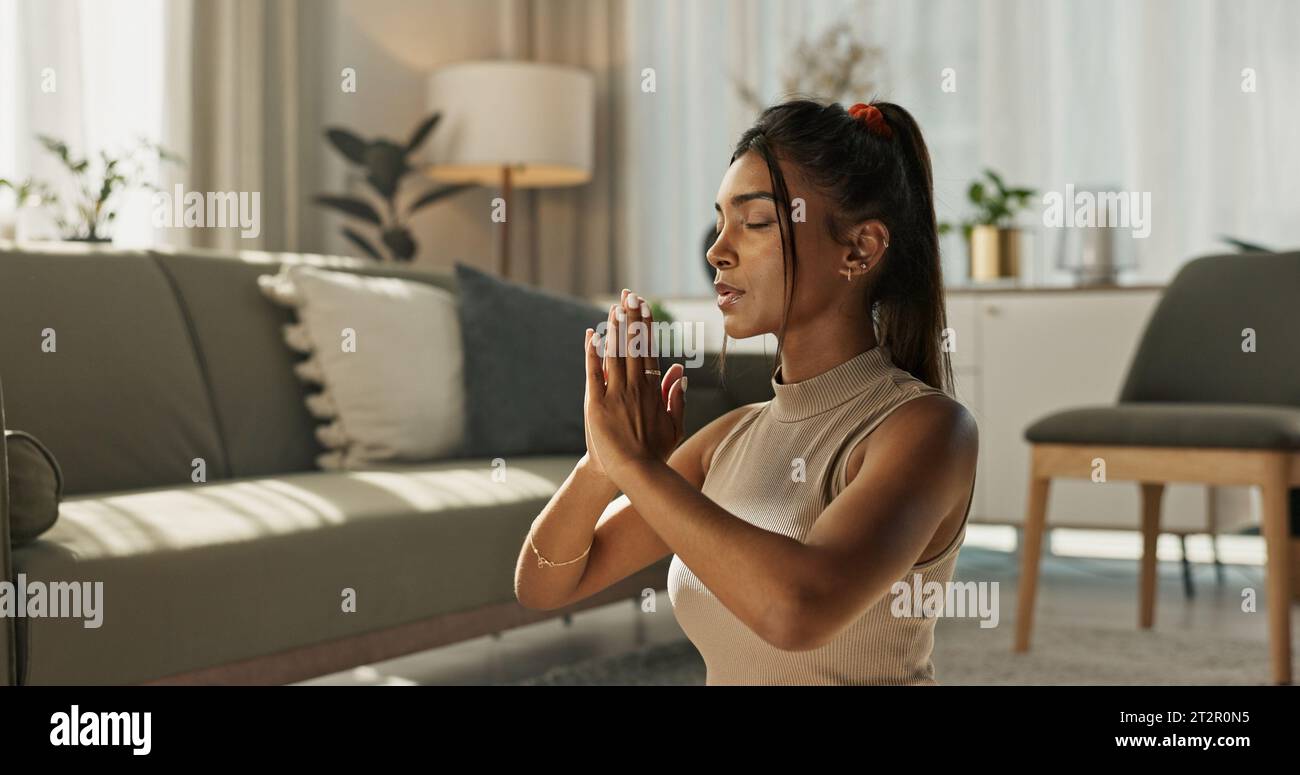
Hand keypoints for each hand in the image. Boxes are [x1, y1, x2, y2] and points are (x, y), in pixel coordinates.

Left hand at [583, 289, 686, 483]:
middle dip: (632, 318)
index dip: (646, 327)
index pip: (649, 350)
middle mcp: (636, 386)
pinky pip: (594, 372)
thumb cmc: (656, 452)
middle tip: (630, 295)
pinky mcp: (597, 403)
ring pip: (615, 354)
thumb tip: (681, 372)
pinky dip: (593, 353)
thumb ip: (677, 397)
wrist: (636, 472)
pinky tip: (591, 335)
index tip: (644, 307)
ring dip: (614, 328)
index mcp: (653, 390)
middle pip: (634, 345)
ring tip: (614, 307)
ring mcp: (616, 393)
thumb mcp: (675, 425)